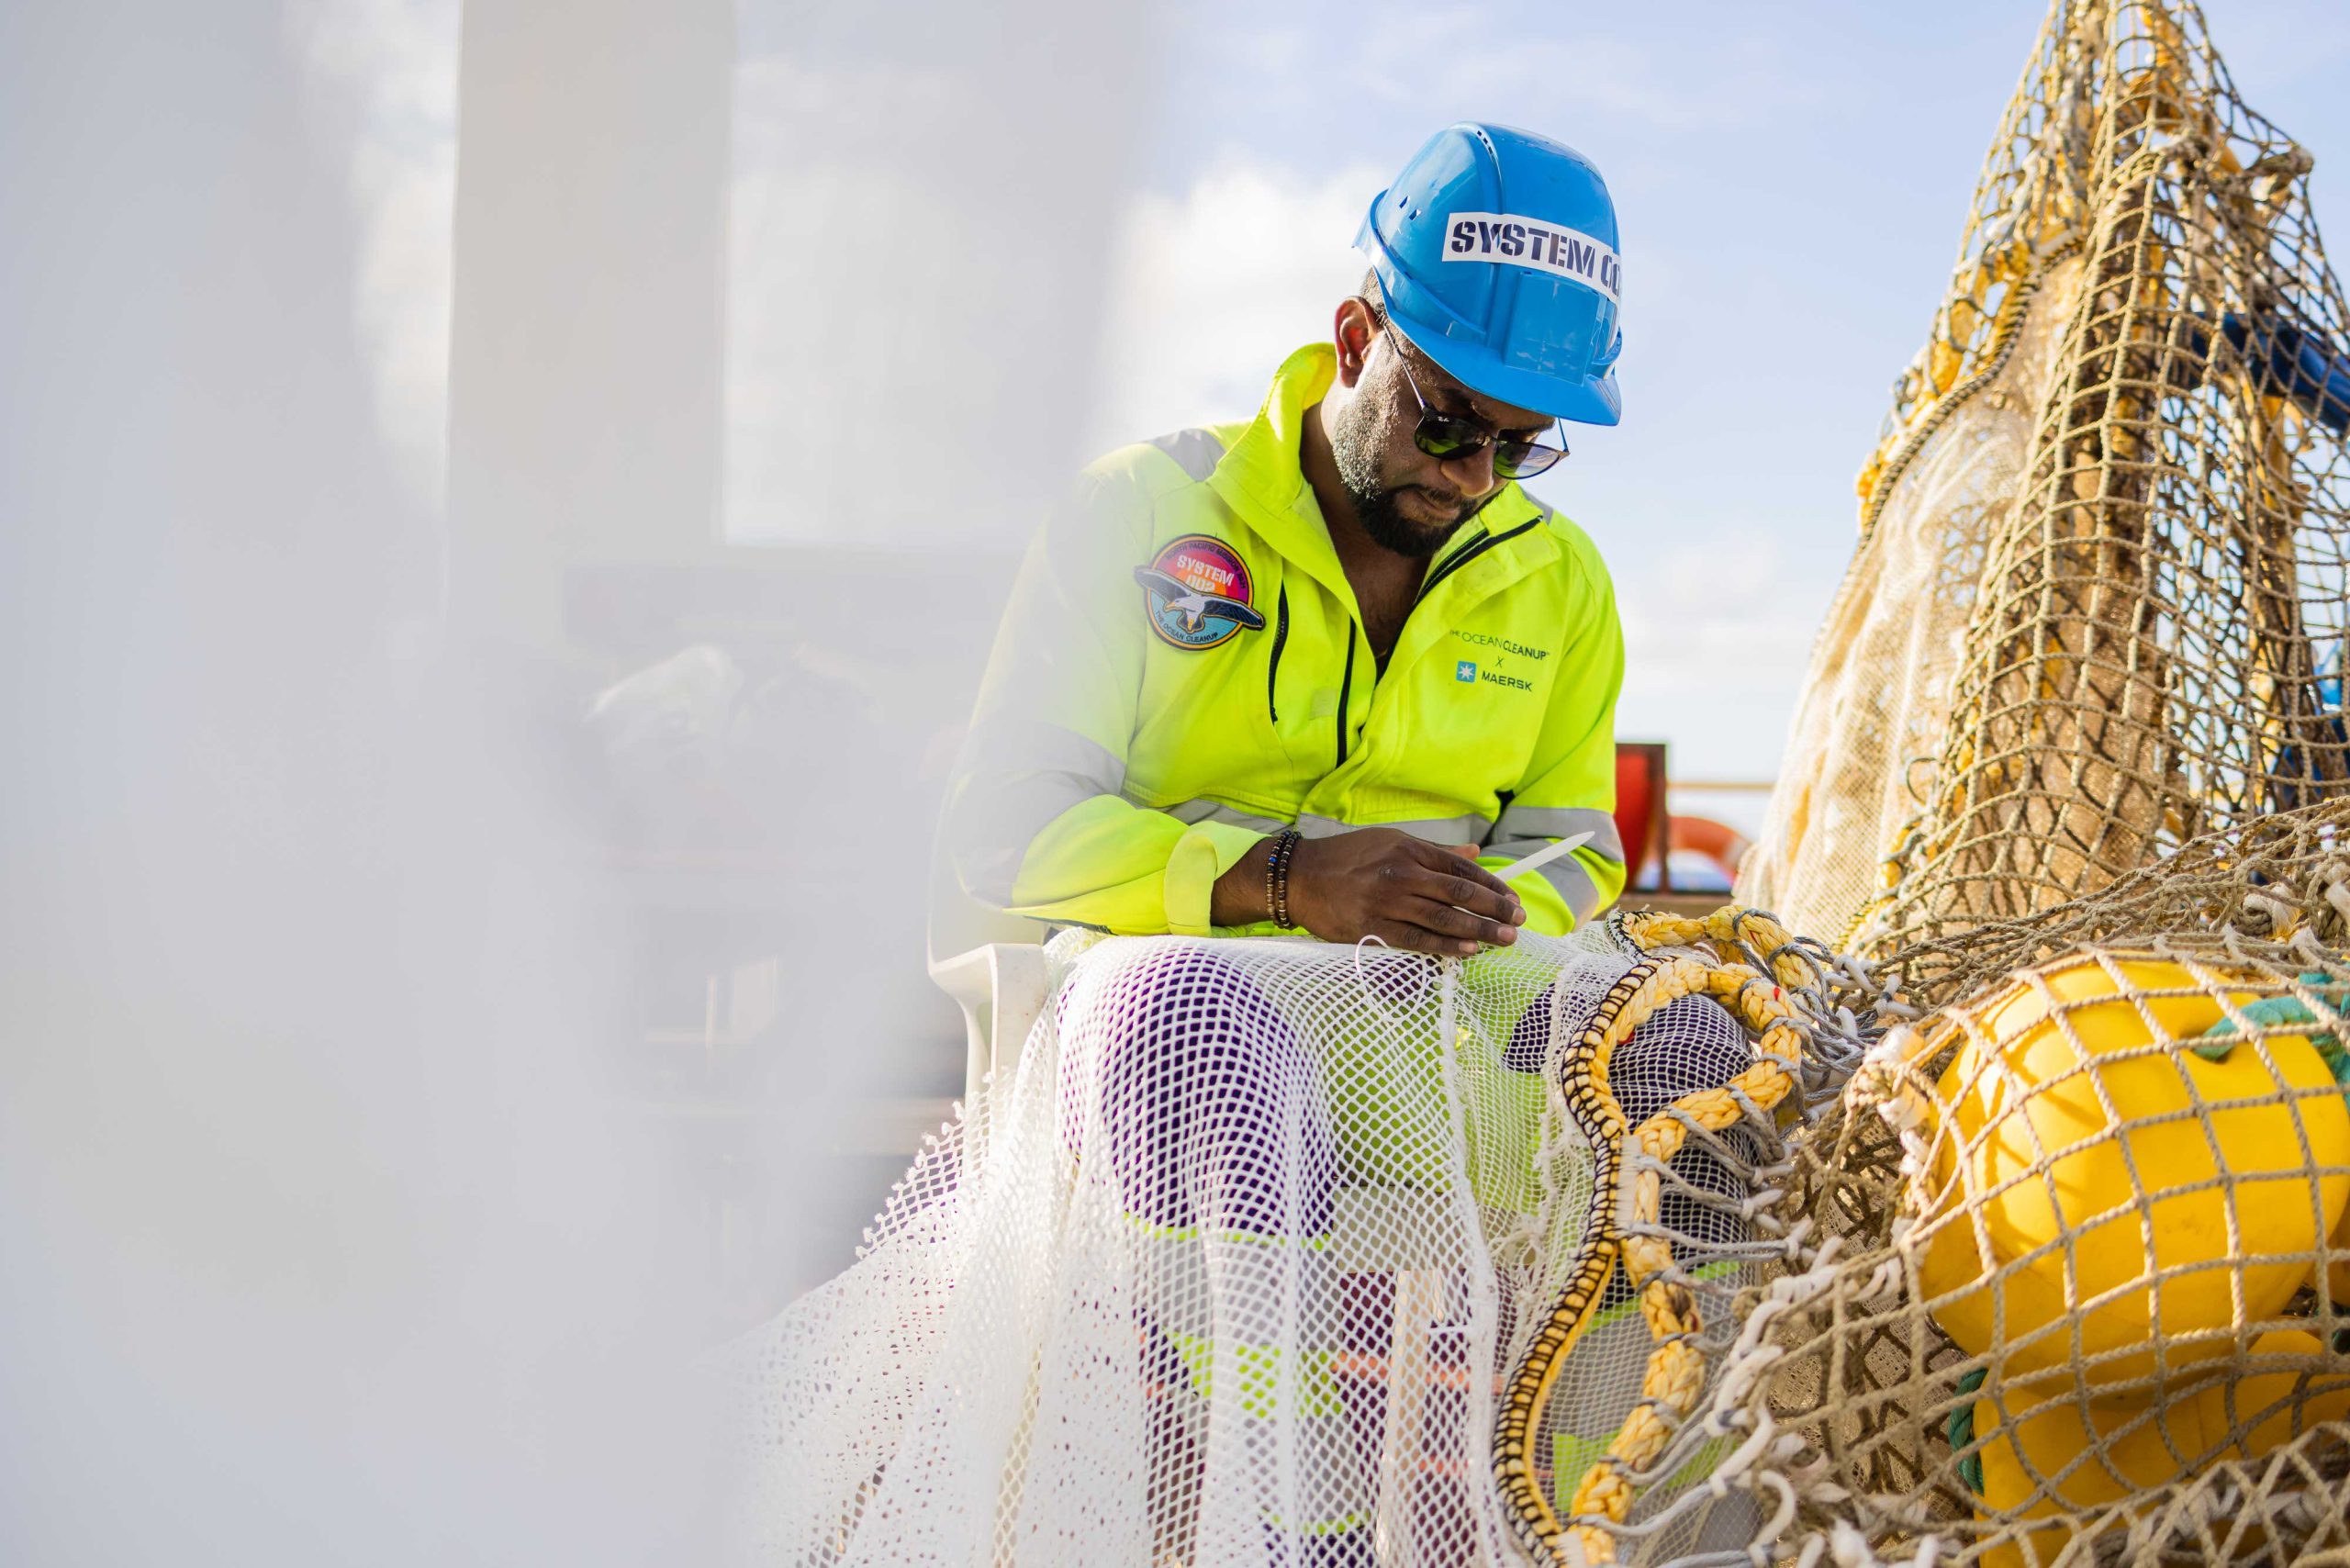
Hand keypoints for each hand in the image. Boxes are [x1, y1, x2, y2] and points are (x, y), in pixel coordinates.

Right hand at [1279, 829, 1525, 956]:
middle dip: (1494, 909)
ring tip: (1504, 939)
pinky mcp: (1371, 927)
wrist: (1298, 877)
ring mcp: (1387, 901)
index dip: (1492, 886)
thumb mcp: (1391, 842)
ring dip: (1479, 931)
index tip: (1513, 900)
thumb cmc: (1346, 858)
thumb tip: (1474, 853)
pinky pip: (1416, 939)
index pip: (1462, 868)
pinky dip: (1445, 946)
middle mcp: (1402, 873)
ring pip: (1443, 918)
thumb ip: (1434, 852)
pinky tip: (1468, 951)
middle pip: (1459, 893)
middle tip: (1519, 922)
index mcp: (1409, 849)